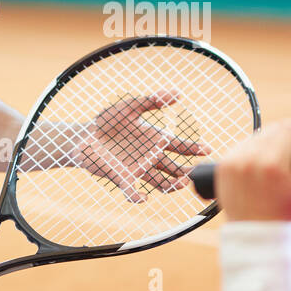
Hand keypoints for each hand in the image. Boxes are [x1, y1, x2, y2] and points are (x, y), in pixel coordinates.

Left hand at [24, 90, 208, 201]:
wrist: (83, 136)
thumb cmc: (107, 121)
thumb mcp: (129, 107)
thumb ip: (151, 101)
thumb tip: (176, 92)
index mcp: (154, 140)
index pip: (179, 146)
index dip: (194, 149)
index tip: (207, 150)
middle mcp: (150, 157)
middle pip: (174, 168)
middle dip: (185, 172)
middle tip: (192, 174)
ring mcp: (138, 169)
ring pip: (160, 182)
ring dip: (169, 186)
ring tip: (175, 185)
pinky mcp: (122, 178)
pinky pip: (133, 190)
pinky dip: (137, 196)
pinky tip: (142, 198)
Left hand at [215, 120, 290, 220]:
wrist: (254, 231)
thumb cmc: (286, 211)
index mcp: (273, 164)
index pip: (288, 128)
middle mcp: (251, 159)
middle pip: (272, 129)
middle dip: (280, 141)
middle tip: (283, 159)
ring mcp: (234, 161)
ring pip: (255, 136)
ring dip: (264, 146)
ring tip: (268, 167)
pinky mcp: (223, 165)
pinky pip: (240, 146)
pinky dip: (249, 154)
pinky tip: (254, 170)